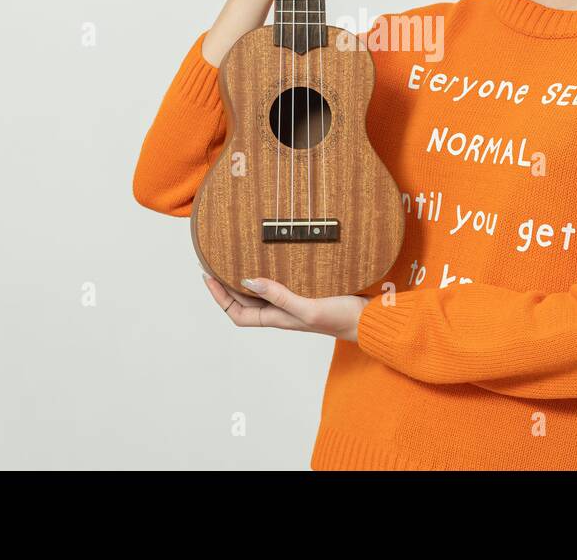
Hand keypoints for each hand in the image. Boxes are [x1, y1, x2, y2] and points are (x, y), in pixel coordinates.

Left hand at [202, 273, 367, 342]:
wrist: (370, 318)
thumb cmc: (341, 318)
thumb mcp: (307, 309)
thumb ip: (279, 296)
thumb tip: (247, 281)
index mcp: (278, 319)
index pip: (237, 313)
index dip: (219, 297)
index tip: (207, 275)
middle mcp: (282, 311)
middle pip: (245, 302)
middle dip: (226, 284)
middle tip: (213, 261)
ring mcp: (295, 301)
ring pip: (261, 292)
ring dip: (244, 278)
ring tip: (234, 258)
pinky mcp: (308, 290)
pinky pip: (279, 283)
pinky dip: (268, 272)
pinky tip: (269, 258)